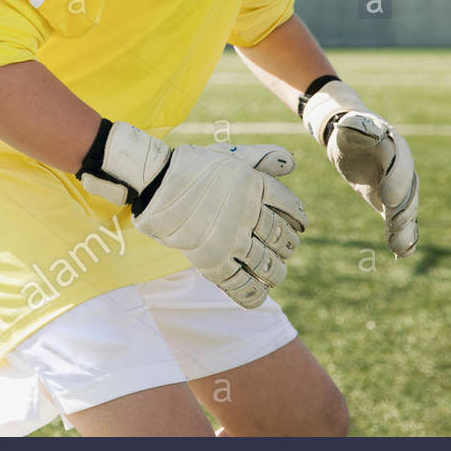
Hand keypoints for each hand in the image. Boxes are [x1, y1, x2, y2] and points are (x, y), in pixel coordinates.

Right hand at [76, 121, 306, 307]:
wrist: (153, 184)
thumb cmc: (191, 167)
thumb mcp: (228, 155)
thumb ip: (262, 158)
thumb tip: (294, 163)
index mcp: (253, 185)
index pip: (290, 206)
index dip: (297, 217)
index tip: (297, 224)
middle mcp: (245, 213)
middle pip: (282, 238)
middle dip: (287, 245)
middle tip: (283, 248)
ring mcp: (228, 239)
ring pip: (267, 264)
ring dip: (275, 272)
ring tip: (273, 273)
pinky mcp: (211, 260)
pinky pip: (240, 285)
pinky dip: (253, 294)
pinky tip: (258, 294)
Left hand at [301, 81, 418, 257]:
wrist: (352, 140)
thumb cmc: (350, 131)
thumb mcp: (350, 126)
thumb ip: (357, 126)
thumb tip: (359, 125)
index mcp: (395, 147)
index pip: (399, 164)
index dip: (395, 180)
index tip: (388, 197)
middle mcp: (403, 169)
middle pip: (408, 190)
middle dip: (403, 208)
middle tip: (394, 224)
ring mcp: (401, 186)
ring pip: (407, 208)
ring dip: (405, 228)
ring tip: (400, 246)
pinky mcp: (393, 201)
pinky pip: (401, 219)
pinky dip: (403, 235)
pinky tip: (403, 253)